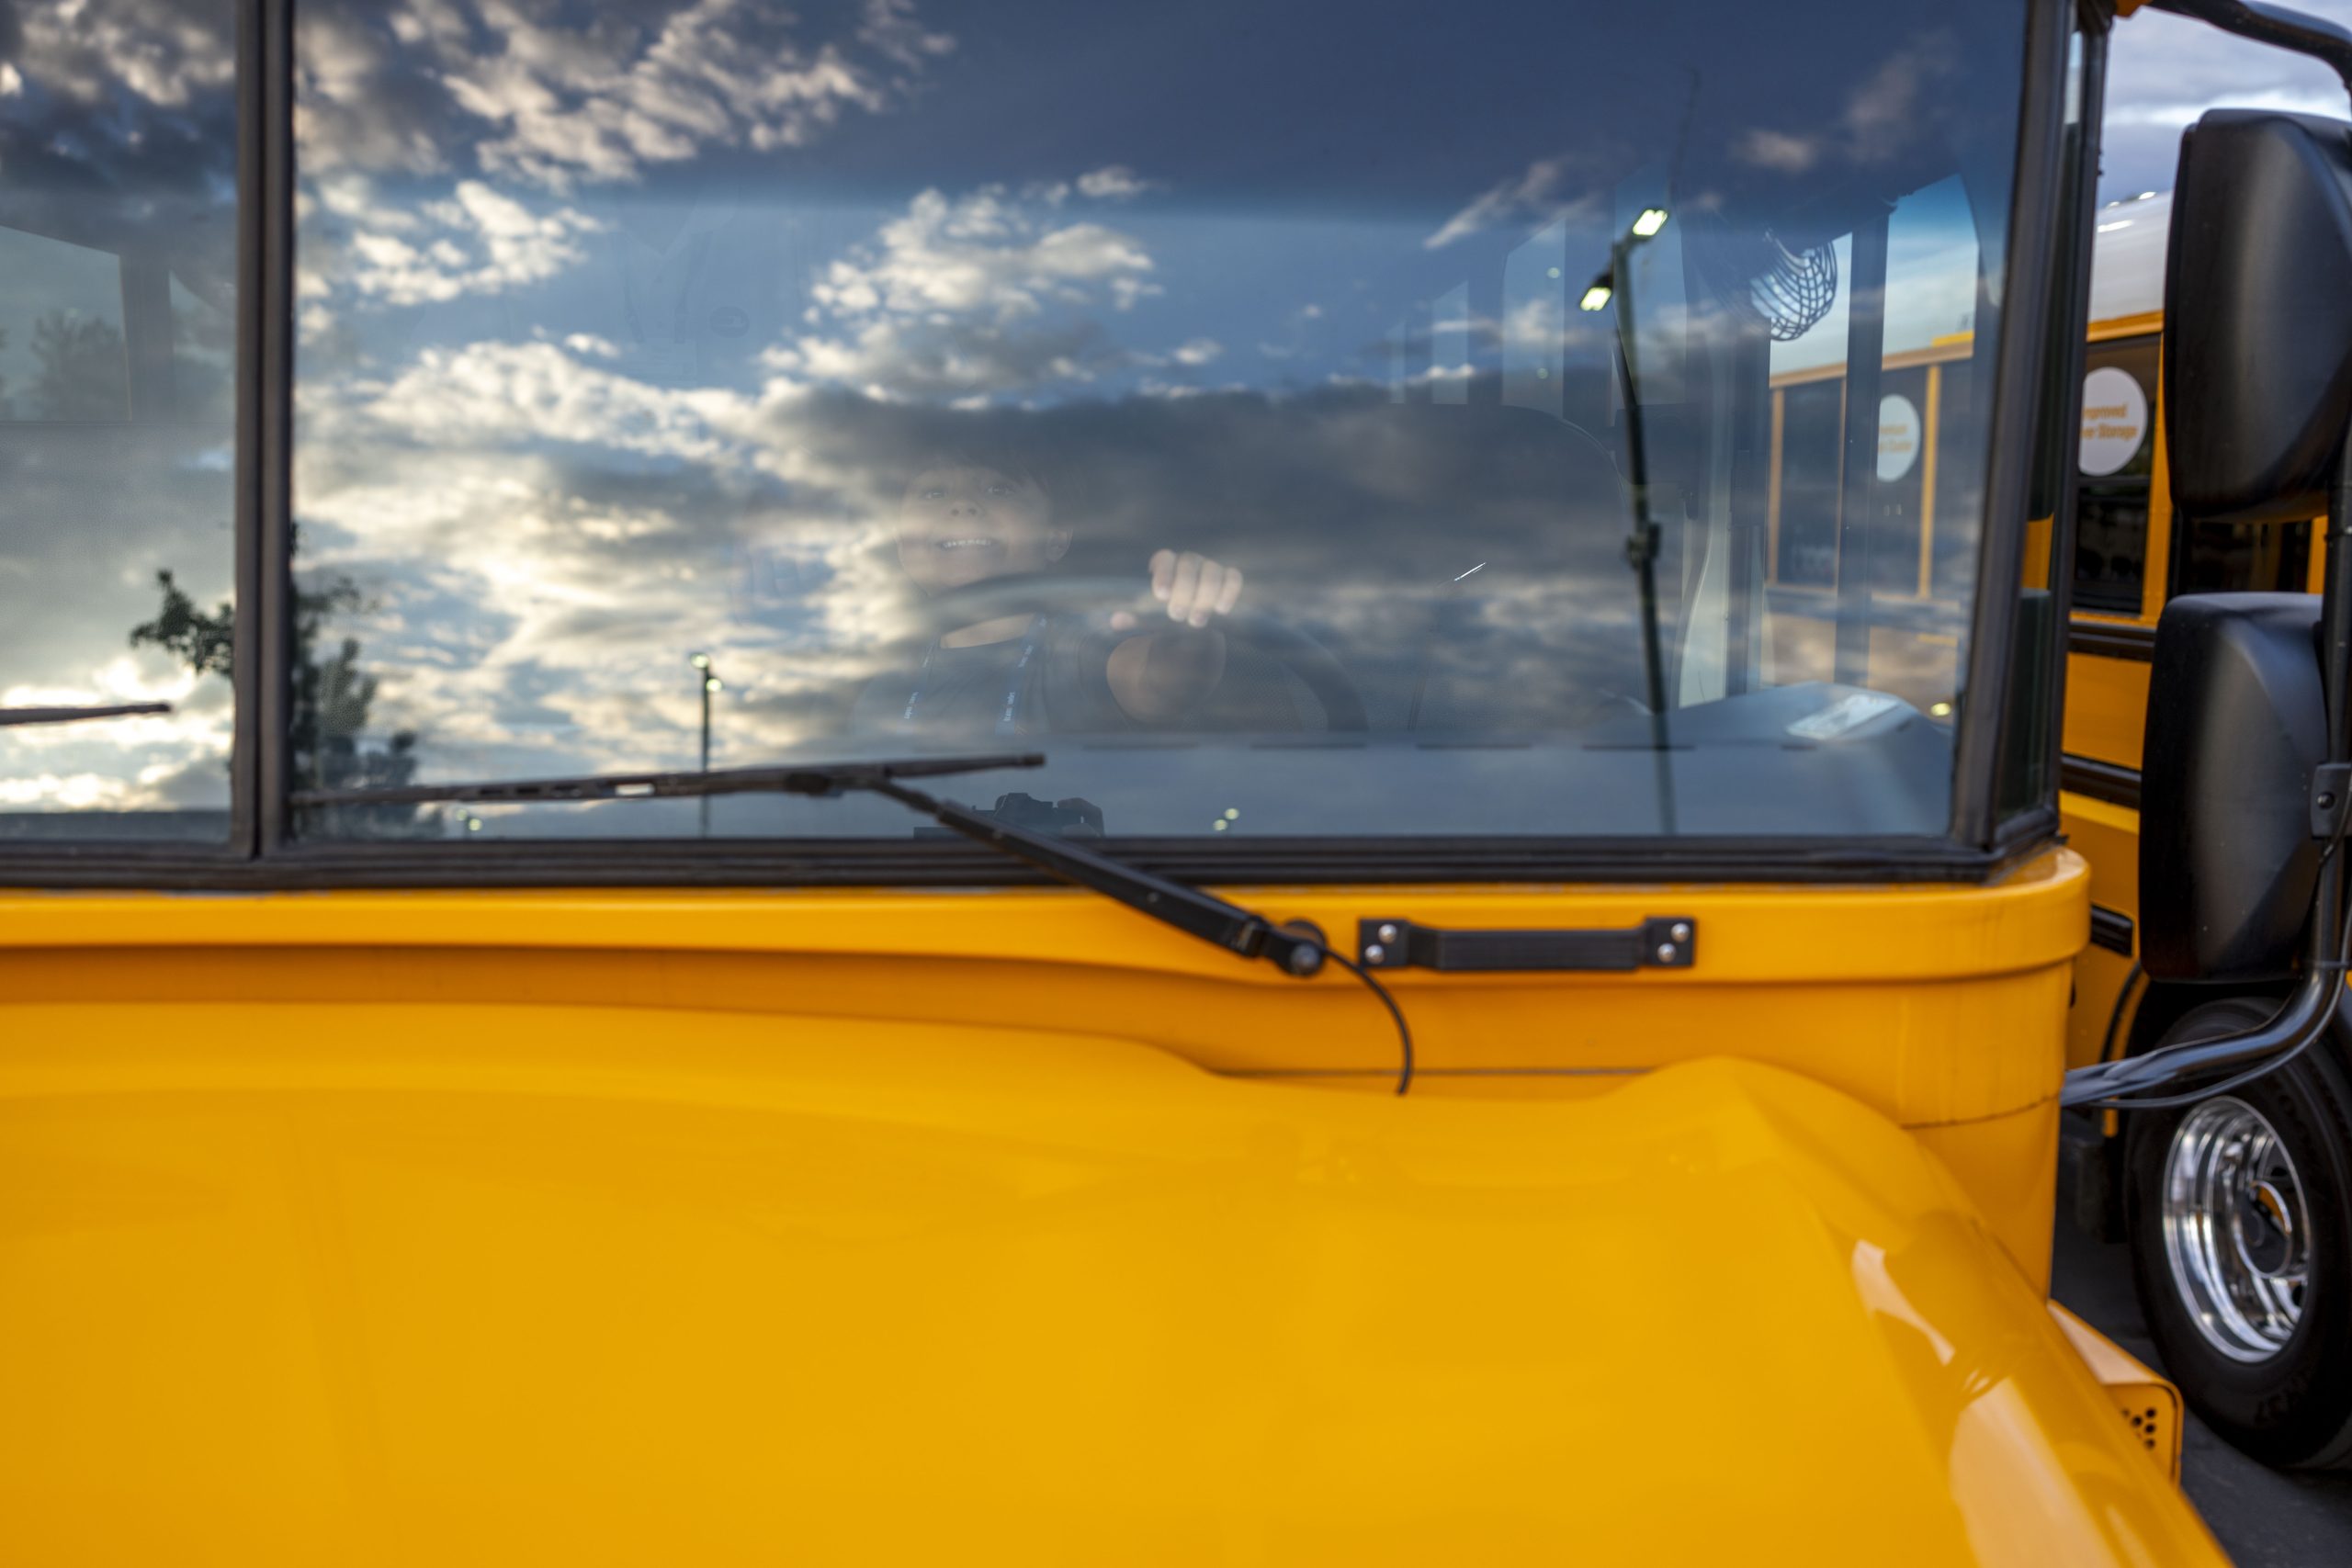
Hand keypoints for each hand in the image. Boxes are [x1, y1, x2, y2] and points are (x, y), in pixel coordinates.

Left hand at [1111, 549, 1243, 630]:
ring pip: (1212, 572)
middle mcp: (1188, 562)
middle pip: (1189, 566)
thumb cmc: (1164, 620)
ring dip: (1205, 596)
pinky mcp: (1228, 579)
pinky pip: (1233, 577)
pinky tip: (1221, 610)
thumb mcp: (1148, 622)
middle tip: (1177, 616)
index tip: (1160, 595)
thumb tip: (1117, 619)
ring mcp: (1210, 568)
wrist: (1191, 627)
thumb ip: (1135, 619)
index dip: (1163, 574)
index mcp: (1165, 567)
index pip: (1164, 559)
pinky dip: (1229, 591)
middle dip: (1184, 591)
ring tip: (1196, 621)